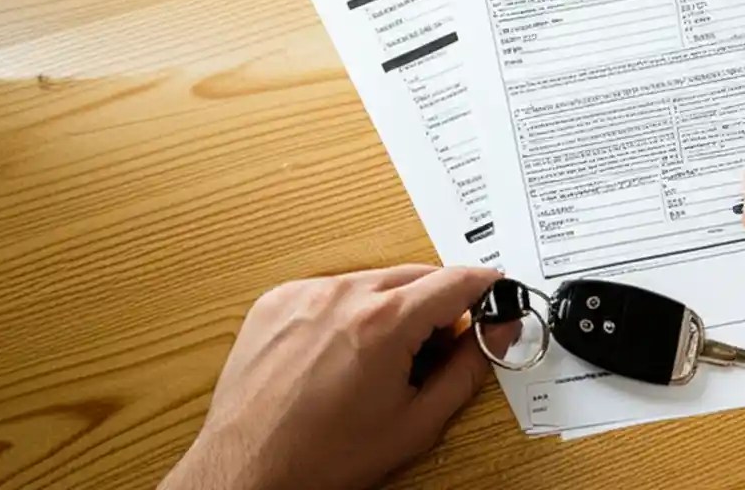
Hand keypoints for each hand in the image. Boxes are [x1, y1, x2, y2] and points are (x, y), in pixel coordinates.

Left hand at [161, 265, 508, 489]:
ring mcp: (306, 293)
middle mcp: (343, 295)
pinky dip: (349, 311)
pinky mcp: (278, 300)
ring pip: (374, 280)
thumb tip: (494, 334)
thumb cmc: (323, 457)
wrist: (249, 470)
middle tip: (437, 349)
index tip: (496, 296)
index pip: (456, 281)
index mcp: (384, 322)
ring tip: (380, 360)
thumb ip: (466, 370)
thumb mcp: (416, 423)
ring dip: (392, 306)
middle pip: (417, 275)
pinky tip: (342, 353)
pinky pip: (332, 290)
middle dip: (438, 304)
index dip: (485, 288)